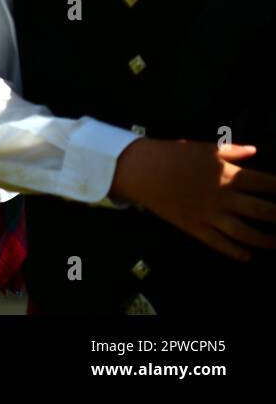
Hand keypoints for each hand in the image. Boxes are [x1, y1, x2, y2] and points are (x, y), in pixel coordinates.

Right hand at [110, 138, 275, 260]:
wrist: (141, 169)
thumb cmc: (173, 154)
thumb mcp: (204, 148)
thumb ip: (232, 151)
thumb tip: (254, 152)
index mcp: (229, 173)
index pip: (267, 184)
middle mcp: (224, 196)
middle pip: (264, 211)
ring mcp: (211, 214)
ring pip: (246, 233)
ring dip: (266, 240)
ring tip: (275, 243)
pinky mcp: (196, 227)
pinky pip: (220, 244)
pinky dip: (236, 252)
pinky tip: (247, 255)